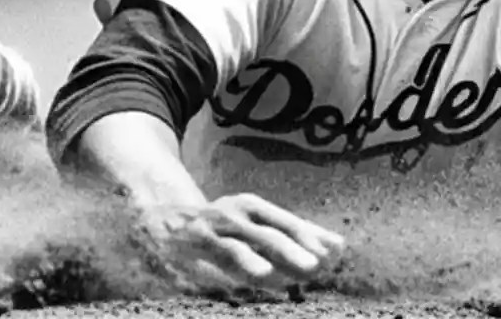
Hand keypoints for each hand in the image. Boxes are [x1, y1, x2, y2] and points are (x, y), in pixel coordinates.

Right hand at [132, 192, 344, 293]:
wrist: (160, 221)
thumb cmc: (224, 225)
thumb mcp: (256, 221)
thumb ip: (295, 233)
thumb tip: (339, 247)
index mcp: (249, 207)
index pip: (284, 221)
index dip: (307, 237)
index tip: (331, 254)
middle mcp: (229, 217)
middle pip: (262, 234)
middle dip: (286, 250)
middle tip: (312, 266)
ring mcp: (205, 236)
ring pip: (230, 249)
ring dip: (248, 261)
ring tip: (265, 274)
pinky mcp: (185, 258)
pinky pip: (203, 271)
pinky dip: (216, 281)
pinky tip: (231, 294)